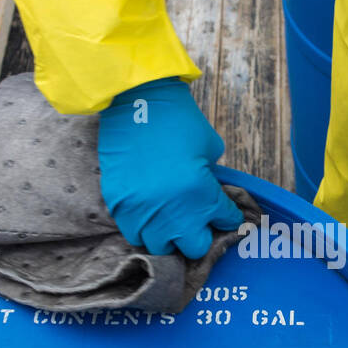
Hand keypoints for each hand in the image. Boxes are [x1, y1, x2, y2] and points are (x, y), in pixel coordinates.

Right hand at [97, 77, 243, 257]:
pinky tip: (149, 214)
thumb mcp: (209, 149)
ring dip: (170, 236)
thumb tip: (209, 193)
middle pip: (194, 247)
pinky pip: (134, 233)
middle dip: (200, 235)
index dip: (227, 216)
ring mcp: (143, 212)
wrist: (136, 100)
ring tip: (170, 222)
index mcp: (201, 195)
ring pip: (161, 247)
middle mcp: (173, 212)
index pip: (225, 222)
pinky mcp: (119, 206)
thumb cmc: (178, 120)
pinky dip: (144, 228)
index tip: (224, 213)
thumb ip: (211, 177)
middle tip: (197, 221)